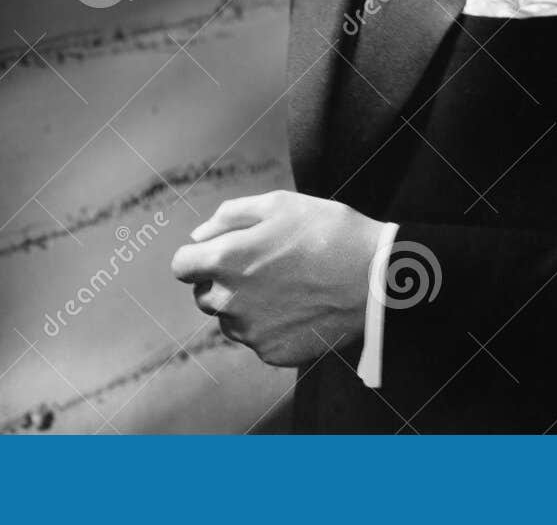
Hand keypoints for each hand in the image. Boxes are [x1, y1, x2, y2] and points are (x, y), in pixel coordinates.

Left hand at [170, 190, 383, 367]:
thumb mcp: (278, 204)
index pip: (181, 266)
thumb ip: (228, 217)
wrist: (375, 278)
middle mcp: (229, 301)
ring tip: (286, 286)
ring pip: (230, 319)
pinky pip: (258, 339)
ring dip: (245, 305)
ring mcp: (250, 332)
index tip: (221, 252)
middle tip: (262, 266)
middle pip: (204, 295)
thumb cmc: (327, 232)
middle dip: (222, 280)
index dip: (198, 256)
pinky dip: (270, 326)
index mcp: (225, 260)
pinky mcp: (272, 353)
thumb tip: (198, 237)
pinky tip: (298, 307)